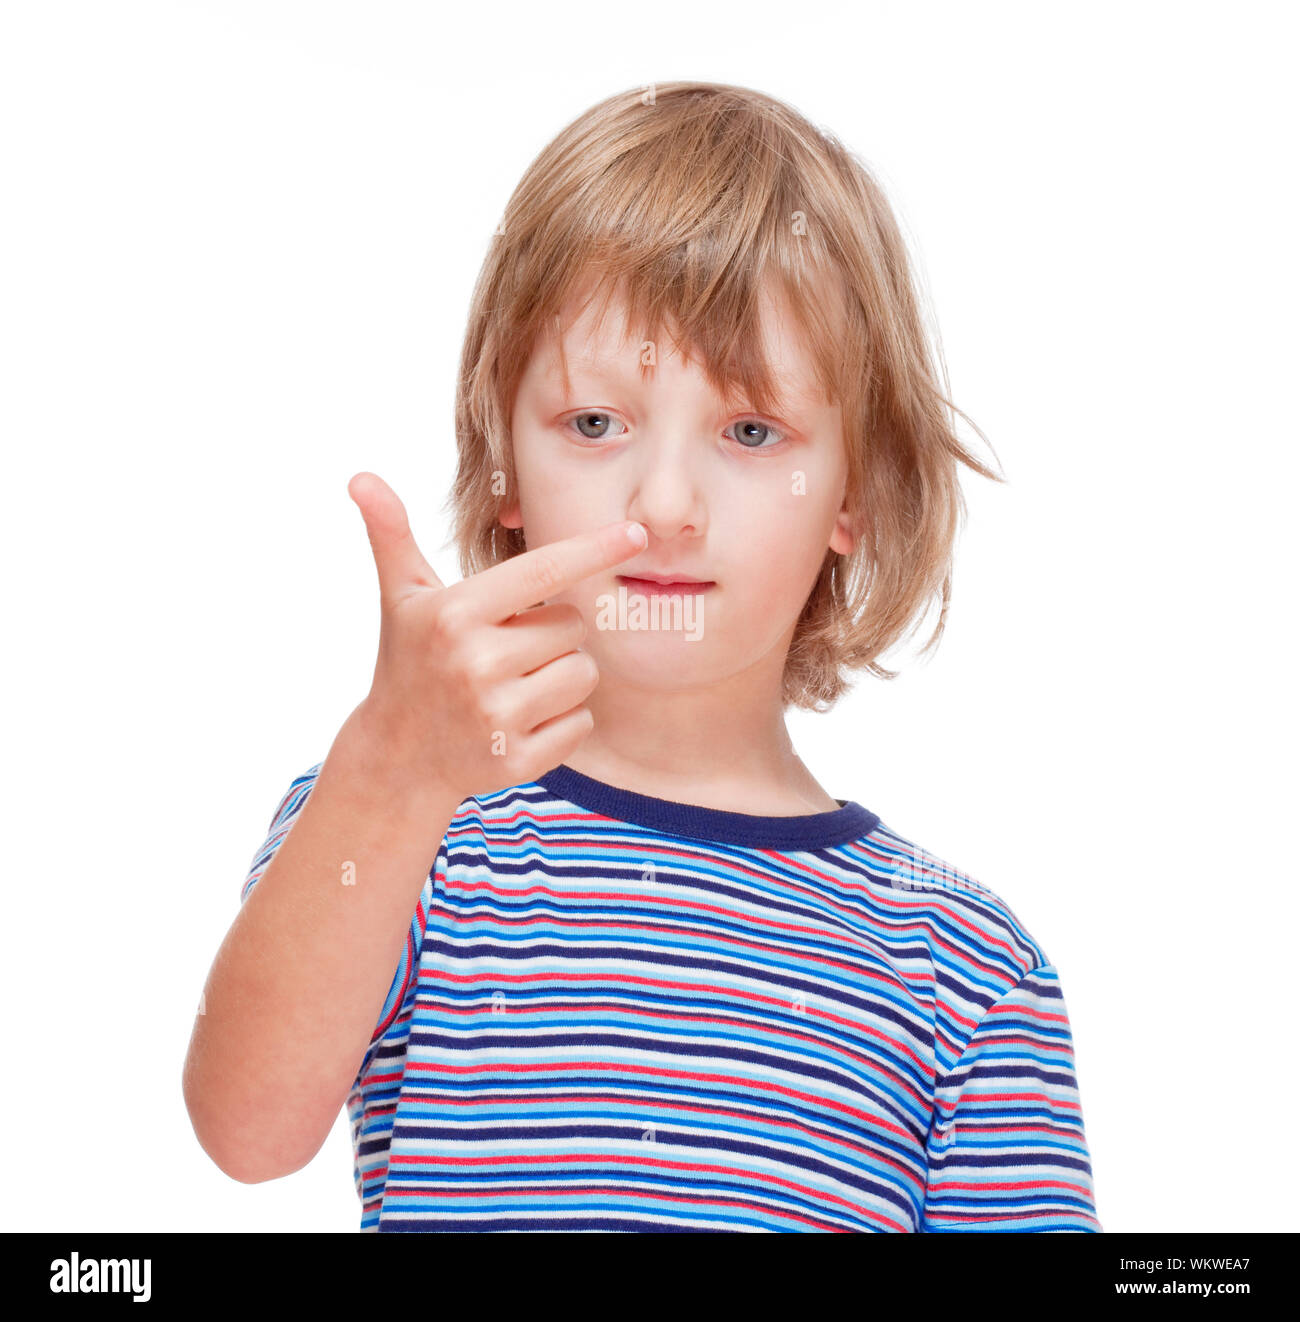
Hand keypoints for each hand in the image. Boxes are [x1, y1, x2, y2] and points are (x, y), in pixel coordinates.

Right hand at [345, 471, 645, 802]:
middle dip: (552, 633)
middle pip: (573, 627)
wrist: (397, 756)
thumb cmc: (410, 660)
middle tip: (508, 649)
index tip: (636, 533)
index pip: (542, 571)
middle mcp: (476, 663)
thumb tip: (361, 478)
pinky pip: (582, 723)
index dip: (592, 549)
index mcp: (455, 615)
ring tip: (515, 684)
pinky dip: (563, 721)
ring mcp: (497, 717)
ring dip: (562, 676)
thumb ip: (391, 534)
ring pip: (583, 674)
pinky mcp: (517, 761)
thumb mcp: (400, 597)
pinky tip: (520, 722)